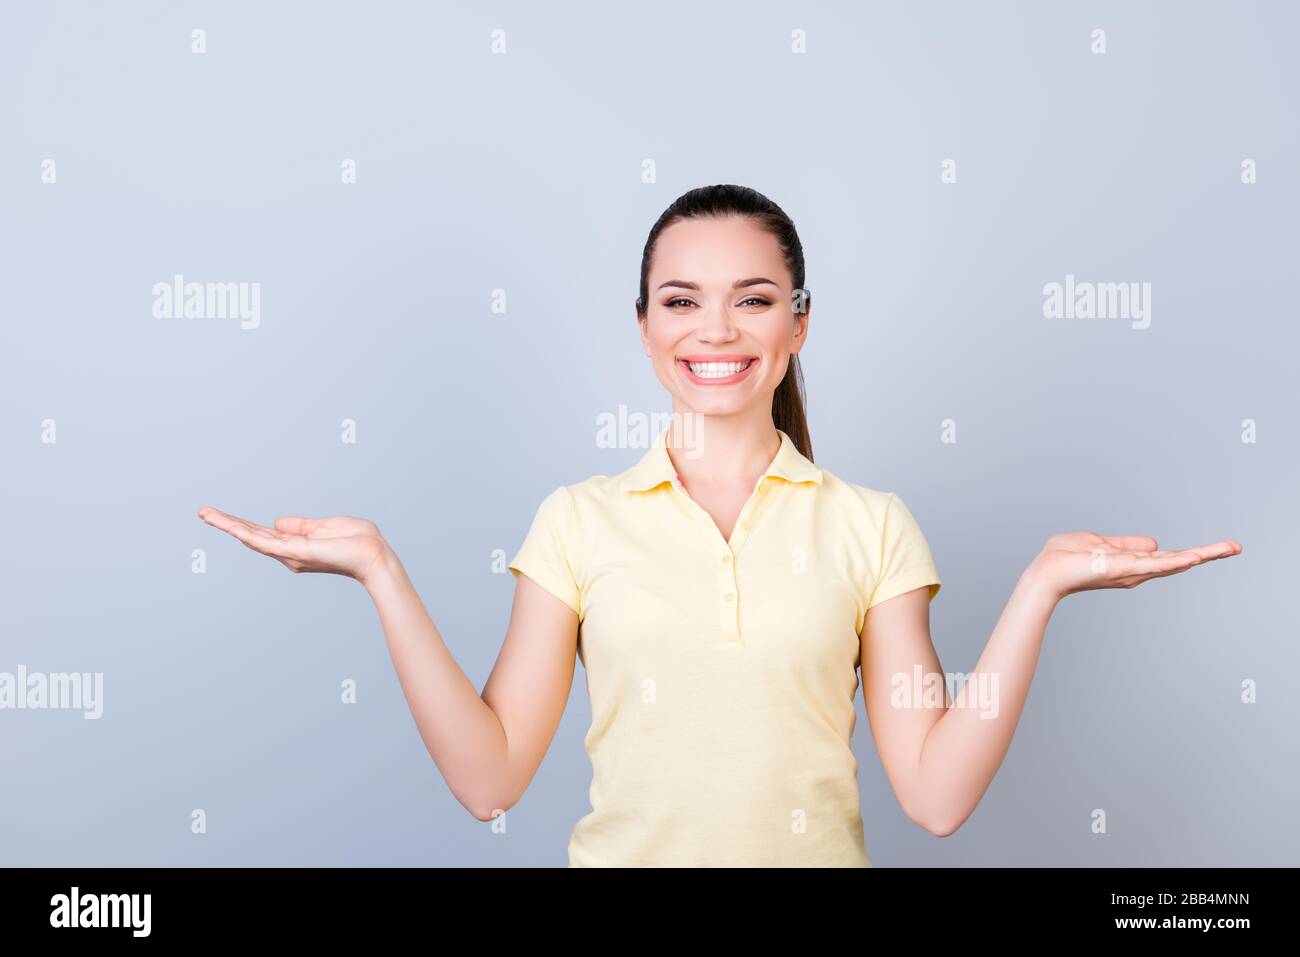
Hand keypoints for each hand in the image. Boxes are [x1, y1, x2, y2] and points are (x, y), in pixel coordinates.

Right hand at [197, 507, 390, 583]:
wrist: (374, 555)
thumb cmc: (358, 542)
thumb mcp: (325, 526)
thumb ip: (301, 526)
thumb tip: (277, 522)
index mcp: (296, 545)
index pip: (263, 532)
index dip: (242, 524)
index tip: (221, 515)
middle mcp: (289, 553)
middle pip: (252, 536)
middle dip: (227, 524)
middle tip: (202, 512)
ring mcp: (290, 554)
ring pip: (252, 538)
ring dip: (228, 526)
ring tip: (206, 514)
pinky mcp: (296, 552)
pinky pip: (266, 542)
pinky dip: (247, 533)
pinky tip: (230, 526)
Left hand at [1025, 532, 1241, 601]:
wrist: (1046, 571)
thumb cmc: (1065, 559)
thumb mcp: (1100, 544)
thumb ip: (1126, 544)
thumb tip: (1154, 543)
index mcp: (1132, 562)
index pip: (1168, 557)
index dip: (1193, 553)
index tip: (1220, 548)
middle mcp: (1136, 571)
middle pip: (1178, 561)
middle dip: (1208, 554)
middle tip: (1236, 547)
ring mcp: (1131, 571)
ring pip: (1172, 562)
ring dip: (1200, 555)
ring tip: (1228, 548)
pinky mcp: (1122, 569)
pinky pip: (1152, 564)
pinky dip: (1173, 561)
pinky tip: (1194, 557)